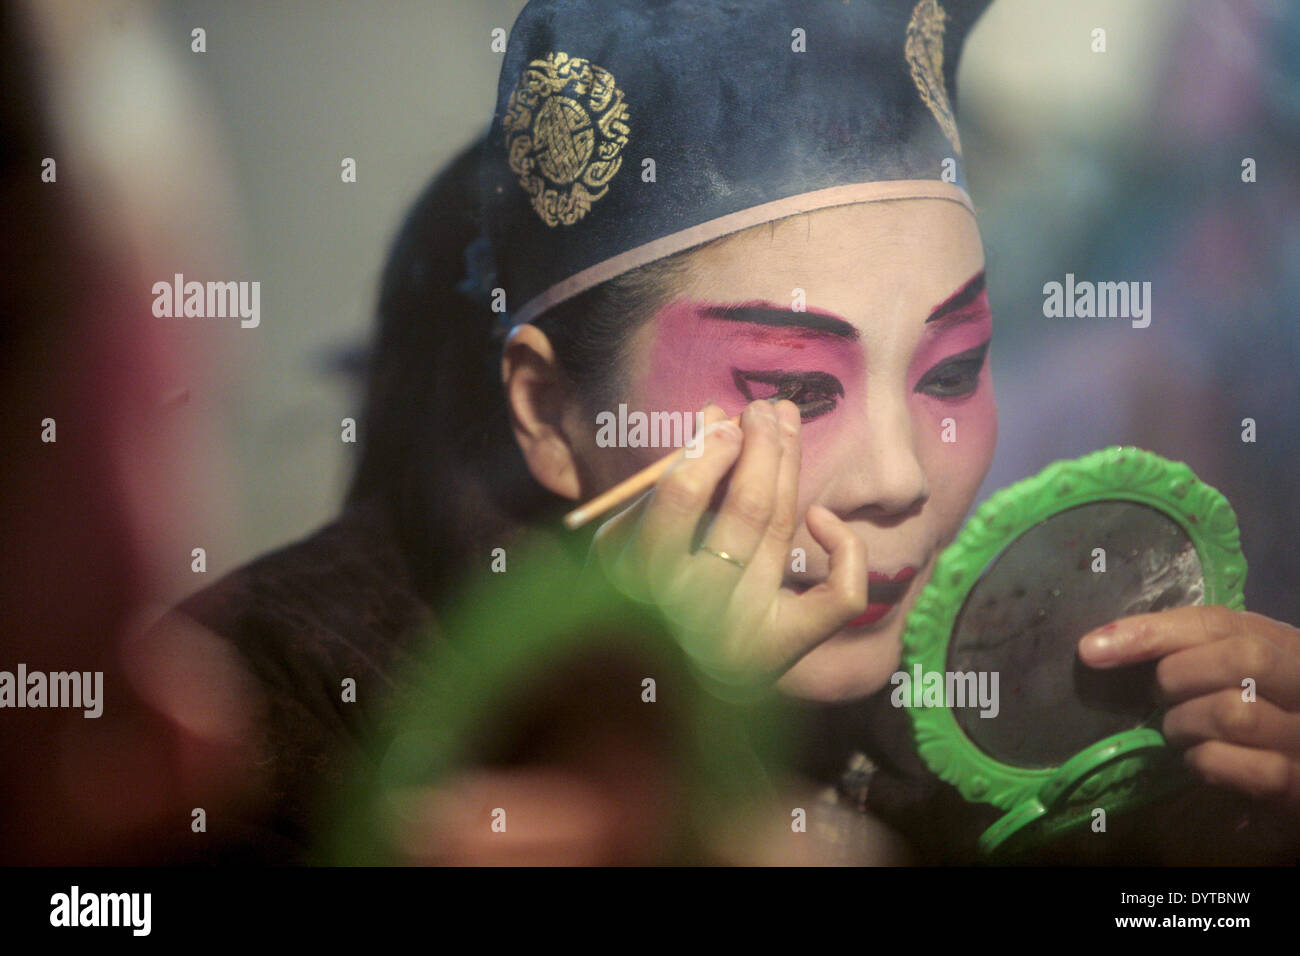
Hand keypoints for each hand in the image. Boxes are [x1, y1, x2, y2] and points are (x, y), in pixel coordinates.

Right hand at [591, 399, 867, 682]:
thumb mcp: (632, 536)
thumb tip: (718, 417)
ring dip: (787, 464)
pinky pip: (838, 597)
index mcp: (638, 578)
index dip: (713, 450)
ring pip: (779, 531)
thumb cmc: (644, 588)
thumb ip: (669, 480)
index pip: (680, 498)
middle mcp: (690, 610)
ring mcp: (740, 633)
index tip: (725, 425)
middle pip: (744, 511)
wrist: (660, 678)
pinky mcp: (785, 649)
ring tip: (784, 421)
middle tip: (762, 409)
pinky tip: (822, 517)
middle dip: (761, 446)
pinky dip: (845, 548)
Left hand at [1079, 605, 1299, 806]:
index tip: (1093, 650)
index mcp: (1284, 645)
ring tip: (1180, 732)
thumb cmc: (1243, 714)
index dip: (1152, 632)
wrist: (1291, 769)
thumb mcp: (1220, 673)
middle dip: (1180, 679)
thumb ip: (1180, 650)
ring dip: (1186, 725)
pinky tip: (1198, 762)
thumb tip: (1096, 646)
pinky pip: (1245, 767)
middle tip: (1162, 699)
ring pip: (1237, 713)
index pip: (1217, 622)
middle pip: (1242, 658)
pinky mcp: (1296, 788)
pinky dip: (1205, 763)